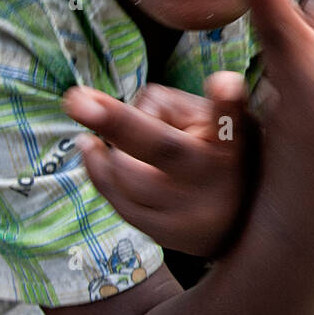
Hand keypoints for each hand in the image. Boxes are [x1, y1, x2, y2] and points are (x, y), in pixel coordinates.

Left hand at [65, 73, 253, 259]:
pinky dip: (96, 166)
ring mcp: (184, 210)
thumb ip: (184, 108)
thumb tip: (111, 107)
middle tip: (77, 100)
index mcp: (233, 142)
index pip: (231, 121)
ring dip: (113, 144)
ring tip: (116, 135)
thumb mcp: (226, 124)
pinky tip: (89, 145)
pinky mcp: (159, 231)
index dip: (227, 102)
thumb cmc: (222, 157)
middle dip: (119, 123)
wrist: (236, 226)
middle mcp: (211, 178)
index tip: (224, 82)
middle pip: (161, 147)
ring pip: (126, 168)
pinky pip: (113, 195)